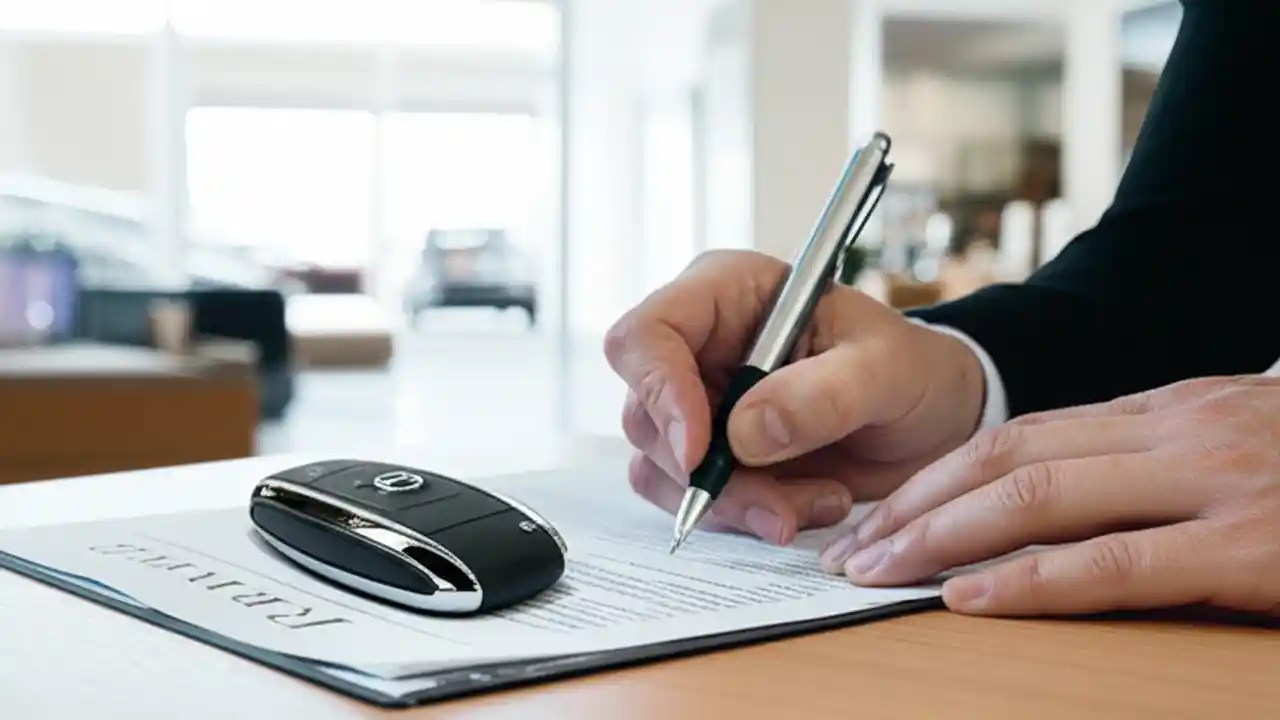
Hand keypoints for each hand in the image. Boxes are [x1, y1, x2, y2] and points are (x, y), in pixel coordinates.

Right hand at [603, 250, 987, 544]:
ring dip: (733, 502)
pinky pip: (694, 498)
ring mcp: (698, 403)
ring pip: (662, 468)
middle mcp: (697, 346)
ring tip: (818, 502)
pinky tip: (806, 506)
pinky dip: (744, 516)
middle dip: (710, 474)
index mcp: (726, 294)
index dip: (658, 392)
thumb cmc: (912, 370)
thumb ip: (822, 394)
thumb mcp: (888, 370)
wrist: (932, 420)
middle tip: (782, 506)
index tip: (700, 453)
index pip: (646, 335)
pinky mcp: (711, 455)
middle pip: (646, 415)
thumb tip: (742, 432)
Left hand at [822, 375, 1279, 617]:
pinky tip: (971, 598)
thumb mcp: (1234, 440)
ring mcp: (1215, 483)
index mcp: (1168, 408)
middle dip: (918, 505)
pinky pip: (1115, 562)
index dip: (938, 475)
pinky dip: (1032, 581)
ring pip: (1042, 496)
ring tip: (880, 573)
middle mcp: (1178, 430)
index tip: (881, 511)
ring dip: (945, 537)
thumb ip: (1150, 457)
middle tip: (853, 548)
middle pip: (1009, 457)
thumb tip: (1054, 485)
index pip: (1020, 433)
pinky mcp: (1251, 548)